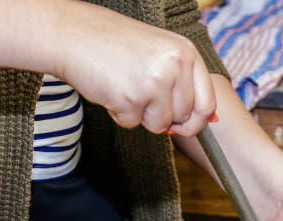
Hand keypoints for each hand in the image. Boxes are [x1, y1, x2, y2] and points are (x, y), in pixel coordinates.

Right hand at [56, 3, 215, 134]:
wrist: (72, 34)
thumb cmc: (115, 44)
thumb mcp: (161, 54)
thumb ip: (184, 81)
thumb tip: (210, 118)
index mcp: (187, 53)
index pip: (207, 103)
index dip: (197, 120)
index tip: (185, 125)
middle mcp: (175, 66)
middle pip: (184, 117)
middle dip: (163, 115)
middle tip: (141, 92)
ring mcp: (154, 82)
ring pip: (160, 124)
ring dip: (140, 114)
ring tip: (126, 86)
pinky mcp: (130, 97)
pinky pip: (133, 124)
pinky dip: (120, 114)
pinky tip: (111, 89)